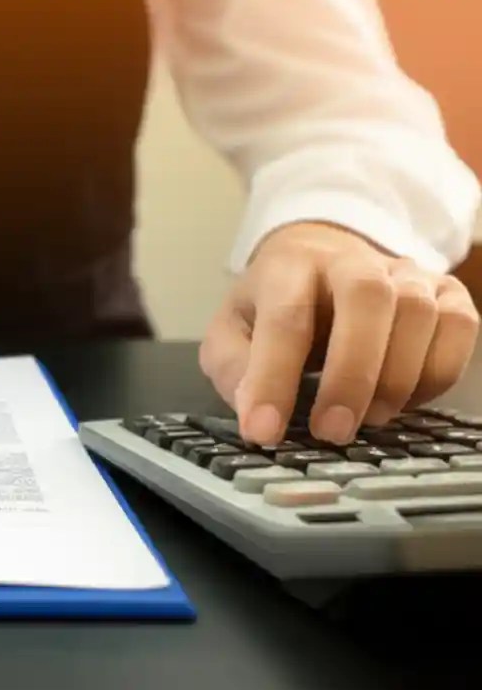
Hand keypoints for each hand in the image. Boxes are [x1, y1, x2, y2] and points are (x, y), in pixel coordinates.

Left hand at [200, 221, 479, 444]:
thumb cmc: (272, 304)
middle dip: (352, 374)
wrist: (321, 258)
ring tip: (366, 419)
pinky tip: (405, 400)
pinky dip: (437, 373)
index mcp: (288, 267)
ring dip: (396, 378)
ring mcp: (405, 272)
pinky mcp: (445, 292)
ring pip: (419, 312)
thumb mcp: (231, 331)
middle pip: (367, 298)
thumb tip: (254, 410)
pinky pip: (459, 328)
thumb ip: (233, 367)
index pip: (285, 318)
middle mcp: (351, 260)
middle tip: (332, 431)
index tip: (264, 431)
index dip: (273, 379)